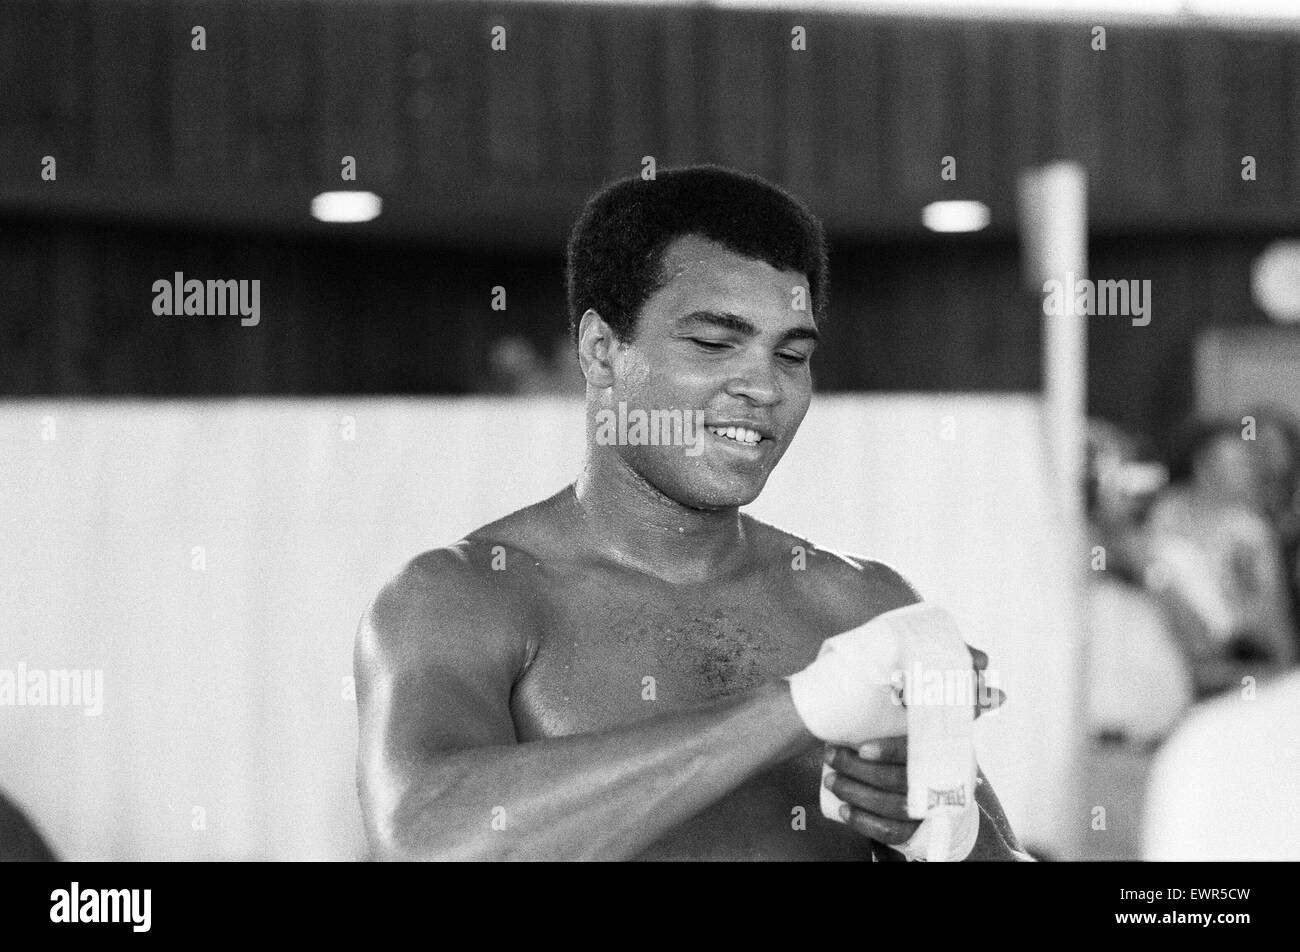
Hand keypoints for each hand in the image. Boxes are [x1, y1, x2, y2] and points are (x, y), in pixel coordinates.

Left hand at [825, 644, 1004, 851]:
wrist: (942, 789)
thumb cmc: (928, 737)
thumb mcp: (938, 711)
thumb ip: (952, 686)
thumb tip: (983, 661)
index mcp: (948, 752)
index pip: (918, 753)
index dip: (891, 751)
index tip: (862, 747)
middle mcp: (942, 783)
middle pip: (900, 782)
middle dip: (860, 770)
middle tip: (830, 754)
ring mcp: (929, 809)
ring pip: (893, 808)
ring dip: (856, 793)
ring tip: (830, 777)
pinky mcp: (916, 829)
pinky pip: (891, 833)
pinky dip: (865, 822)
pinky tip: (843, 810)